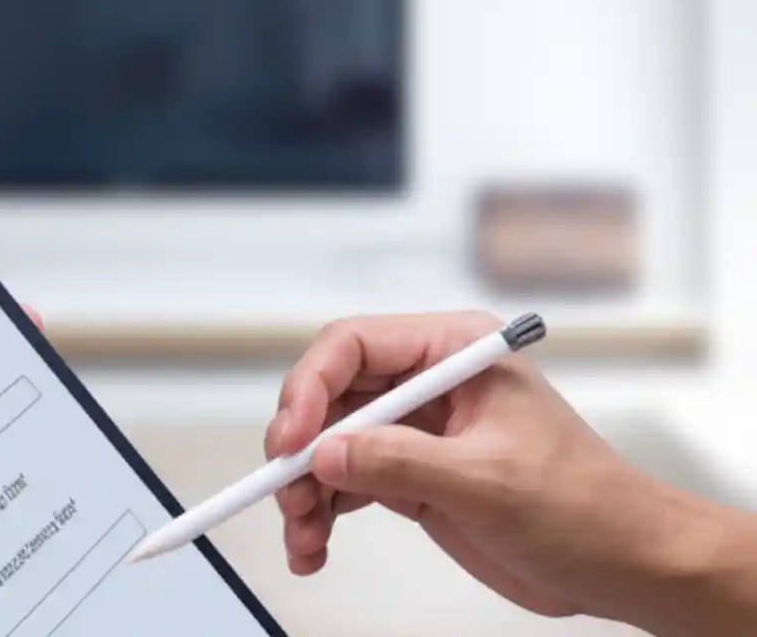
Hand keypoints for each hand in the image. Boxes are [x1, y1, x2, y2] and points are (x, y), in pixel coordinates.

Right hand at [268, 311, 756, 634]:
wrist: (622, 563)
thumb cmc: (585, 505)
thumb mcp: (487, 481)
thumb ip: (399, 462)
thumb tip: (327, 453)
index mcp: (455, 352)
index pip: (356, 345)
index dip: (311, 386)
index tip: (292, 438)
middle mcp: (428, 383)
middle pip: (330, 396)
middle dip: (300, 447)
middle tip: (286, 491)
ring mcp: (416, 431)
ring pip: (328, 445)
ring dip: (305, 490)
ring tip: (304, 534)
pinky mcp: (410, 475)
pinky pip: (345, 484)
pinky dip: (321, 515)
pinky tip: (313, 547)